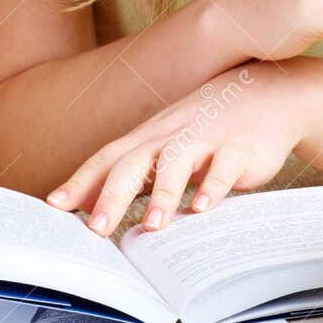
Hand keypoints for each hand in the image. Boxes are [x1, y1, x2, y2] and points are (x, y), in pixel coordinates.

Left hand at [46, 61, 318, 235]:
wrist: (268, 92)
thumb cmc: (206, 128)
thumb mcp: (165, 148)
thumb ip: (133, 177)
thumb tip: (90, 209)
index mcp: (148, 139)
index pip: (106, 159)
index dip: (80, 182)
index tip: (54, 208)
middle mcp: (170, 136)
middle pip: (134, 163)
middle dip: (112, 195)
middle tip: (95, 230)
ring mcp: (205, 138)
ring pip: (177, 162)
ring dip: (164, 195)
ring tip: (152, 226)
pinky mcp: (240, 147)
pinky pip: (225, 167)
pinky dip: (214, 185)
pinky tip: (204, 208)